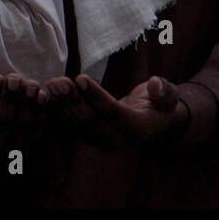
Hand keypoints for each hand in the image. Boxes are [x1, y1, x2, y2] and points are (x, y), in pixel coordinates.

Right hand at [0, 74, 48, 157]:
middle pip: (2, 121)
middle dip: (10, 98)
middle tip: (14, 77)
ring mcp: (11, 150)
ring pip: (21, 126)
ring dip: (28, 103)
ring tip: (30, 83)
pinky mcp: (29, 147)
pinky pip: (36, 130)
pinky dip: (41, 113)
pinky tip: (42, 96)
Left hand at [45, 75, 187, 149]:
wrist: (153, 124)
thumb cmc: (161, 105)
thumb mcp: (170, 96)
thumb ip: (165, 91)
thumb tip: (154, 84)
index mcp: (137, 129)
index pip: (112, 112)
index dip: (96, 95)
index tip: (80, 78)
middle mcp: (117, 140)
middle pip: (91, 120)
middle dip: (72, 100)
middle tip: (58, 82)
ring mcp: (102, 141)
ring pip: (78, 124)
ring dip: (62, 105)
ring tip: (51, 84)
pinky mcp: (91, 138)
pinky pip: (73, 126)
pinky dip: (60, 112)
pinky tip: (48, 96)